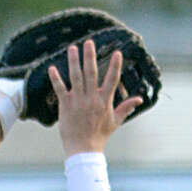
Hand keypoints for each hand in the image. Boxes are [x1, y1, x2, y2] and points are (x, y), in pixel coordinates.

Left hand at [50, 38, 142, 155]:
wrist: (84, 148)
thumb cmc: (100, 135)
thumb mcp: (116, 121)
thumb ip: (126, 107)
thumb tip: (139, 99)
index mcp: (104, 101)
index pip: (112, 80)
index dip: (115, 66)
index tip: (117, 53)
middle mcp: (91, 98)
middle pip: (91, 73)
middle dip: (90, 56)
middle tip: (89, 42)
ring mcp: (78, 101)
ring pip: (76, 77)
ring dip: (73, 61)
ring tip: (72, 48)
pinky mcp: (66, 105)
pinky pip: (60, 89)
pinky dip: (56, 79)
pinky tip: (52, 68)